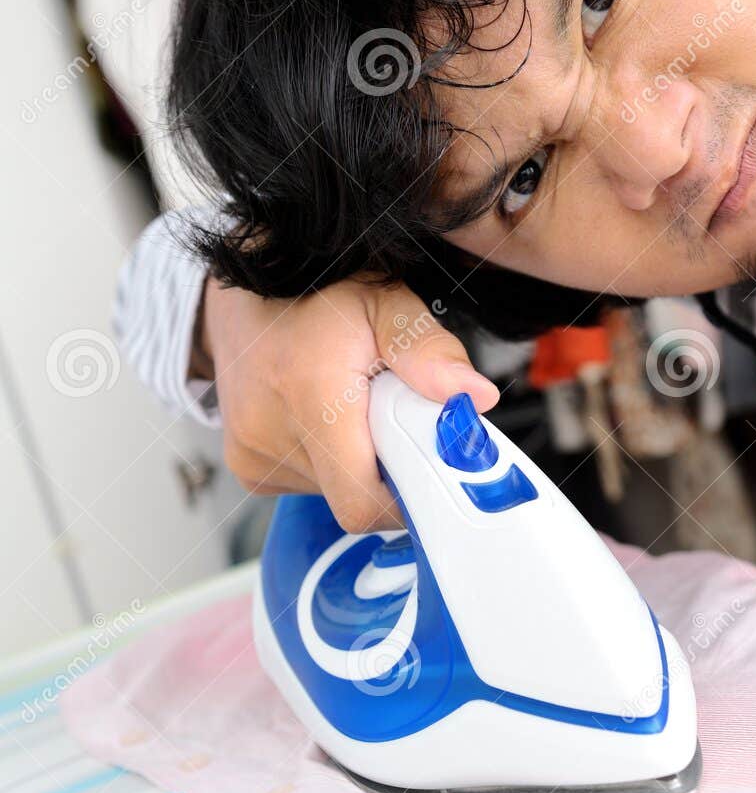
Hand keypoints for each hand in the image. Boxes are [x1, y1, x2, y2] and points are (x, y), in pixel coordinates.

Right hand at [200, 276, 497, 531]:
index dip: (408, 497)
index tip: (434, 468)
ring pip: (336, 494)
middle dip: (391, 469)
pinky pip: (311, 487)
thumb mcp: (384, 302)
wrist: (243, 290)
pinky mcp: (248, 468)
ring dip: (361, 464)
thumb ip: (429, 351)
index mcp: (308, 395)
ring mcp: (252, 457)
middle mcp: (269, 434)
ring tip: (356, 410)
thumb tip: (475, 397)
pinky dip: (334, 464)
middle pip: (356, 499)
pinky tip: (328, 419)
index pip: (364, 502)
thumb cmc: (315, 293)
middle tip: (397, 420)